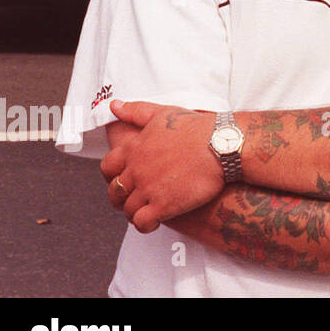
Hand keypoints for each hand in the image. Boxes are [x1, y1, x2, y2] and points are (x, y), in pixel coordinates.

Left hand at [102, 100, 222, 232]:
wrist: (222, 145)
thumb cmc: (198, 129)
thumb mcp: (164, 113)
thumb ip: (136, 111)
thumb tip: (114, 105)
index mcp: (134, 149)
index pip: (107, 168)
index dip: (113, 177)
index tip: (124, 179)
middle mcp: (136, 170)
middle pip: (115, 192)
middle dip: (123, 198)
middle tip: (136, 198)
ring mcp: (148, 189)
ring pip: (128, 209)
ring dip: (135, 212)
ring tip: (148, 211)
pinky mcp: (163, 205)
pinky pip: (142, 222)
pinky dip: (145, 225)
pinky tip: (155, 222)